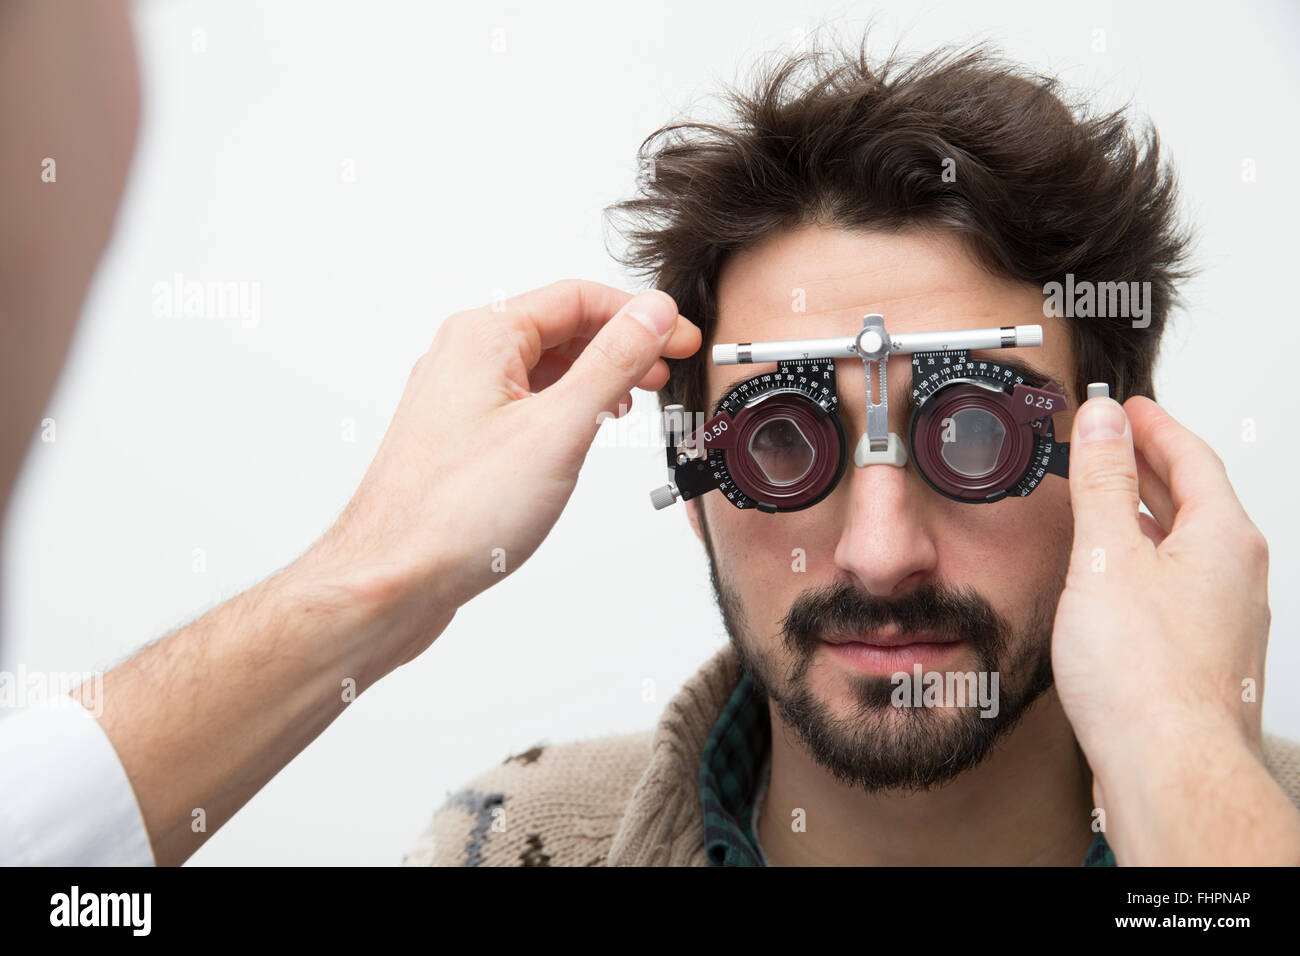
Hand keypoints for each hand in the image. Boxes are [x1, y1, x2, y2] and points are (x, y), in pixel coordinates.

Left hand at [305, 279, 700, 669]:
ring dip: (592, 377)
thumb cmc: (456, 514)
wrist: (392, 578)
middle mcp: (463, 356)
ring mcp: (457, 396)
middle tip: (665, 374)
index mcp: (483, 336)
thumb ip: (612, 363)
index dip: (640, 316)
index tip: (681, 340)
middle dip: (620, 345)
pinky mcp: (459, 436)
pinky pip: (521, 399)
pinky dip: (562, 406)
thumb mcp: (558, 428)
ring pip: (540, 365)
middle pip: (559, 326)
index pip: (579, 297)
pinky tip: (582, 433)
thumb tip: (652, 314)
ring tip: (631, 403)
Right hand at [1050, 393, 1296, 861]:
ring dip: (1146, 513)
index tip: (1127, 408)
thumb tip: (1103, 422)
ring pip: (1187, 543)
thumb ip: (1102, 482)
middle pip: (1195, 498)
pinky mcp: (1205, 652)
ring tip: (1107, 501)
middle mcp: (1237, 574)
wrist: (1169, 766)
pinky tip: (1114, 577)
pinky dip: (1145, 558)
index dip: (1153, 426)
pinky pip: (1178, 582)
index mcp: (1225, 538)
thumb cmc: (1145, 676)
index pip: (1192, 458)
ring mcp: (1226, 616)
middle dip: (1149, 465)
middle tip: (1114, 442)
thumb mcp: (1107, 555)